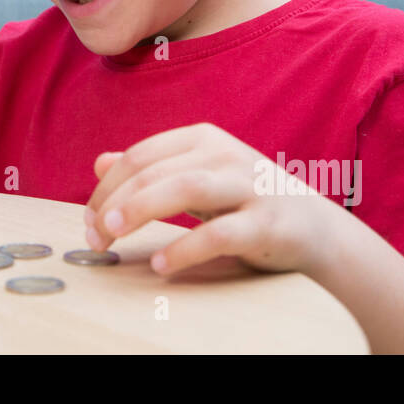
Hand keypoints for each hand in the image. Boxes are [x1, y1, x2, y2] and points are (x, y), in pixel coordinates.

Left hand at [82, 123, 338, 277]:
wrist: (314, 227)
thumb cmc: (245, 201)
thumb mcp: (197, 177)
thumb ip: (152, 170)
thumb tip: (100, 163)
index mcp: (203, 139)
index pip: (141, 156)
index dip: (107, 187)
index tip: (89, 219)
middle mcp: (225, 155)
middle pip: (155, 171)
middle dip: (115, 203)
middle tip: (94, 235)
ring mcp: (249, 186)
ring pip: (186, 188)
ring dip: (142, 209)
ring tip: (114, 233)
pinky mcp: (267, 223)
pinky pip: (220, 233)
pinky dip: (186, 248)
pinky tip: (162, 264)